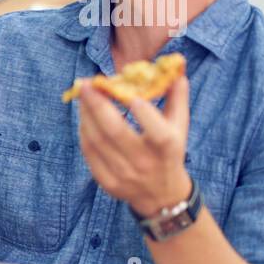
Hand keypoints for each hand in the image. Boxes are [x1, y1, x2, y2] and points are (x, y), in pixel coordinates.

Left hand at [77, 75, 191, 217]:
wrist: (161, 195)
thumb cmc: (170, 153)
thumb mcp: (179, 128)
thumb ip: (177, 98)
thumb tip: (176, 68)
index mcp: (167, 149)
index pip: (157, 132)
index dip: (144, 113)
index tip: (129, 94)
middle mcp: (144, 162)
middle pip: (115, 132)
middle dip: (97, 105)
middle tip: (87, 84)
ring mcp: (123, 174)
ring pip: (96, 140)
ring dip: (86, 114)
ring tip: (83, 95)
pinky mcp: (106, 181)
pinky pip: (89, 152)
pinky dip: (84, 131)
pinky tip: (84, 116)